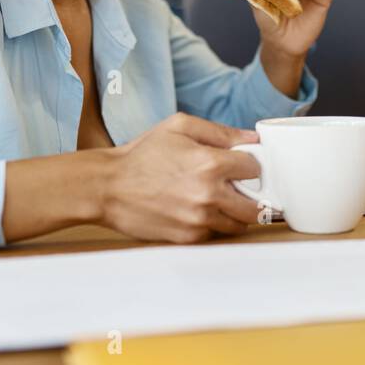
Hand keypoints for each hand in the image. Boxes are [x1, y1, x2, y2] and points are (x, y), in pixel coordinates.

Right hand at [101, 112, 265, 242]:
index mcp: (210, 163)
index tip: (242, 166)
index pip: (255, 168)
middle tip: (240, 188)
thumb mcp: (179, 127)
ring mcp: (199, 220)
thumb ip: (219, 132)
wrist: (108, 187)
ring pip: (239, 224)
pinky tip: (199, 210)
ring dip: (235, 213)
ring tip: (218, 199)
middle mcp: (208, 195)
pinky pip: (216, 235)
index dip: (250, 165)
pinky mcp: (188, 238)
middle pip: (256, 207)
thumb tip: (251, 138)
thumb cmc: (142, 155)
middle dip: (252, 196)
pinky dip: (214, 224)